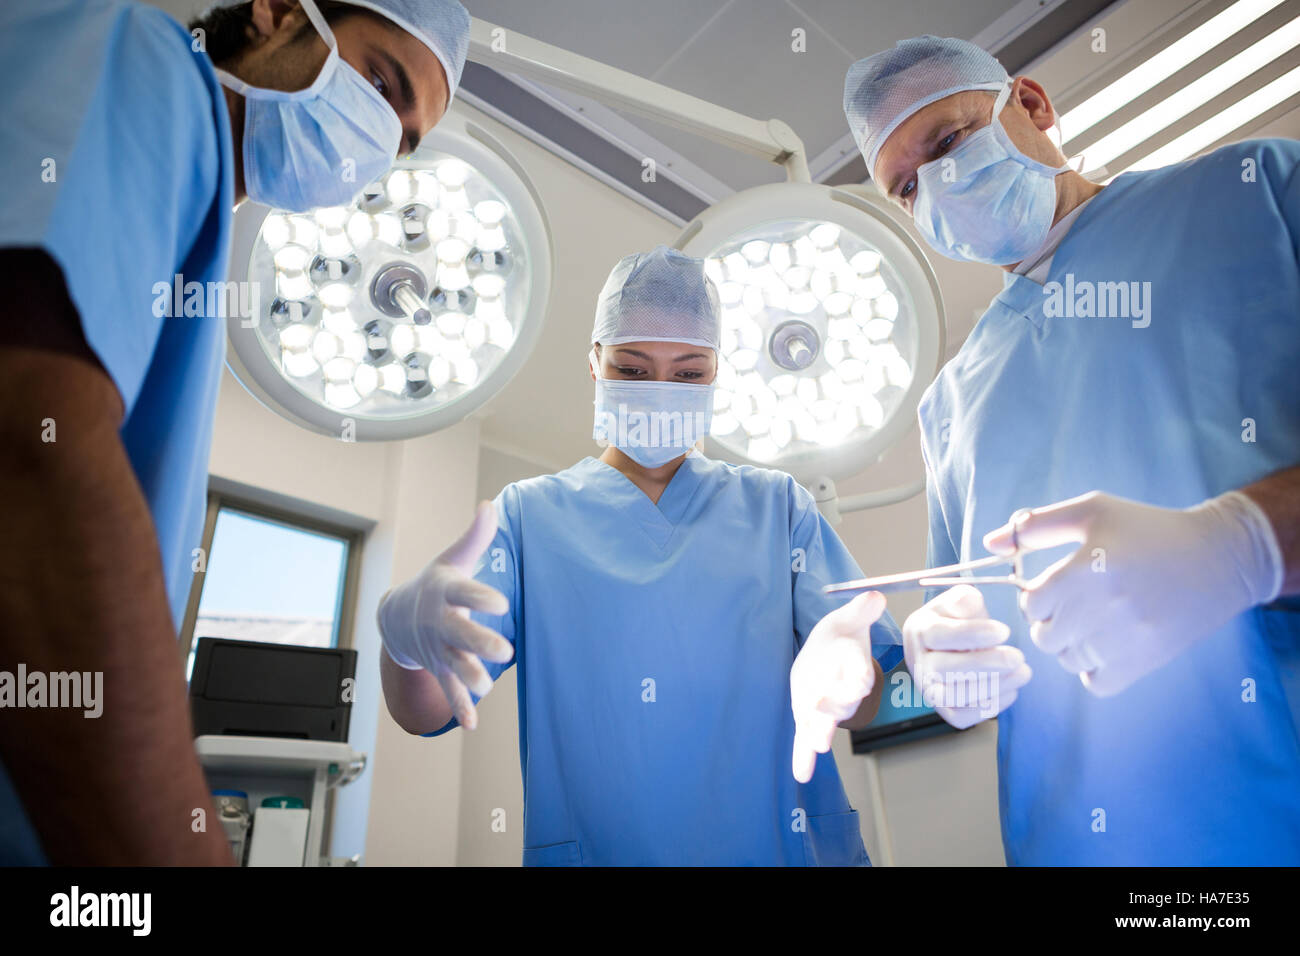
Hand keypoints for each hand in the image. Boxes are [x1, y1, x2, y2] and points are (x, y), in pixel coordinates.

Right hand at [377, 502, 513, 728]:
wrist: (398, 615)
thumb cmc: (437, 583)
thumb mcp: (453, 558)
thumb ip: (475, 537)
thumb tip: (490, 505)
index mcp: (446, 593)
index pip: (463, 594)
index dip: (480, 598)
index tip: (501, 602)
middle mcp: (440, 623)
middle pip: (459, 634)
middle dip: (478, 643)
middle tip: (505, 650)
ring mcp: (438, 648)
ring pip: (453, 665)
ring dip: (468, 678)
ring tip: (486, 686)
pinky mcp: (439, 668)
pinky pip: (448, 689)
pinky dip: (458, 707)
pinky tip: (472, 724)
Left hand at [791, 592, 885, 782]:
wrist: (827, 655)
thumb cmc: (840, 637)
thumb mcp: (847, 619)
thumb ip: (861, 610)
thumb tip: (875, 595)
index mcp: (854, 667)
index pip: (861, 673)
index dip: (860, 676)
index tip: (861, 681)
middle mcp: (843, 692)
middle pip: (845, 702)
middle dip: (837, 706)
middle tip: (826, 710)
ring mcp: (825, 707)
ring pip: (826, 723)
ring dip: (821, 734)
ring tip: (818, 745)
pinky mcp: (808, 717)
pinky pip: (806, 739)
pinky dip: (804, 757)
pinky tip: (802, 773)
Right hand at [902, 585, 1030, 728]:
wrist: (954, 644)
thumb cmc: (958, 621)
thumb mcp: (960, 601)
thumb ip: (963, 599)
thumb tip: (965, 604)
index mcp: (919, 630)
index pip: (939, 634)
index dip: (972, 634)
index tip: (1003, 631)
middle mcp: (918, 661)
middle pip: (942, 668)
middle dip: (984, 664)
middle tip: (1017, 657)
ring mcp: (928, 688)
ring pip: (952, 695)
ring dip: (991, 686)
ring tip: (1022, 672)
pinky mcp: (944, 709)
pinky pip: (962, 717)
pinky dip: (988, 707)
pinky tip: (1010, 690)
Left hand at [985, 490, 1281, 696]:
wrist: (1217, 558)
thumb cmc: (1146, 529)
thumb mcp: (1091, 512)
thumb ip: (1035, 527)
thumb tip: (989, 545)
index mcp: (1085, 570)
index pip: (1032, 603)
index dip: (1039, 596)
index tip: (1058, 587)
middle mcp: (1103, 608)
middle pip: (1045, 636)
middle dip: (1052, 621)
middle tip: (1076, 605)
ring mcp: (1125, 640)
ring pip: (1067, 660)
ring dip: (1072, 644)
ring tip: (1094, 621)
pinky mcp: (1145, 662)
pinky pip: (1096, 683)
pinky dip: (1094, 669)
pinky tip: (1107, 645)